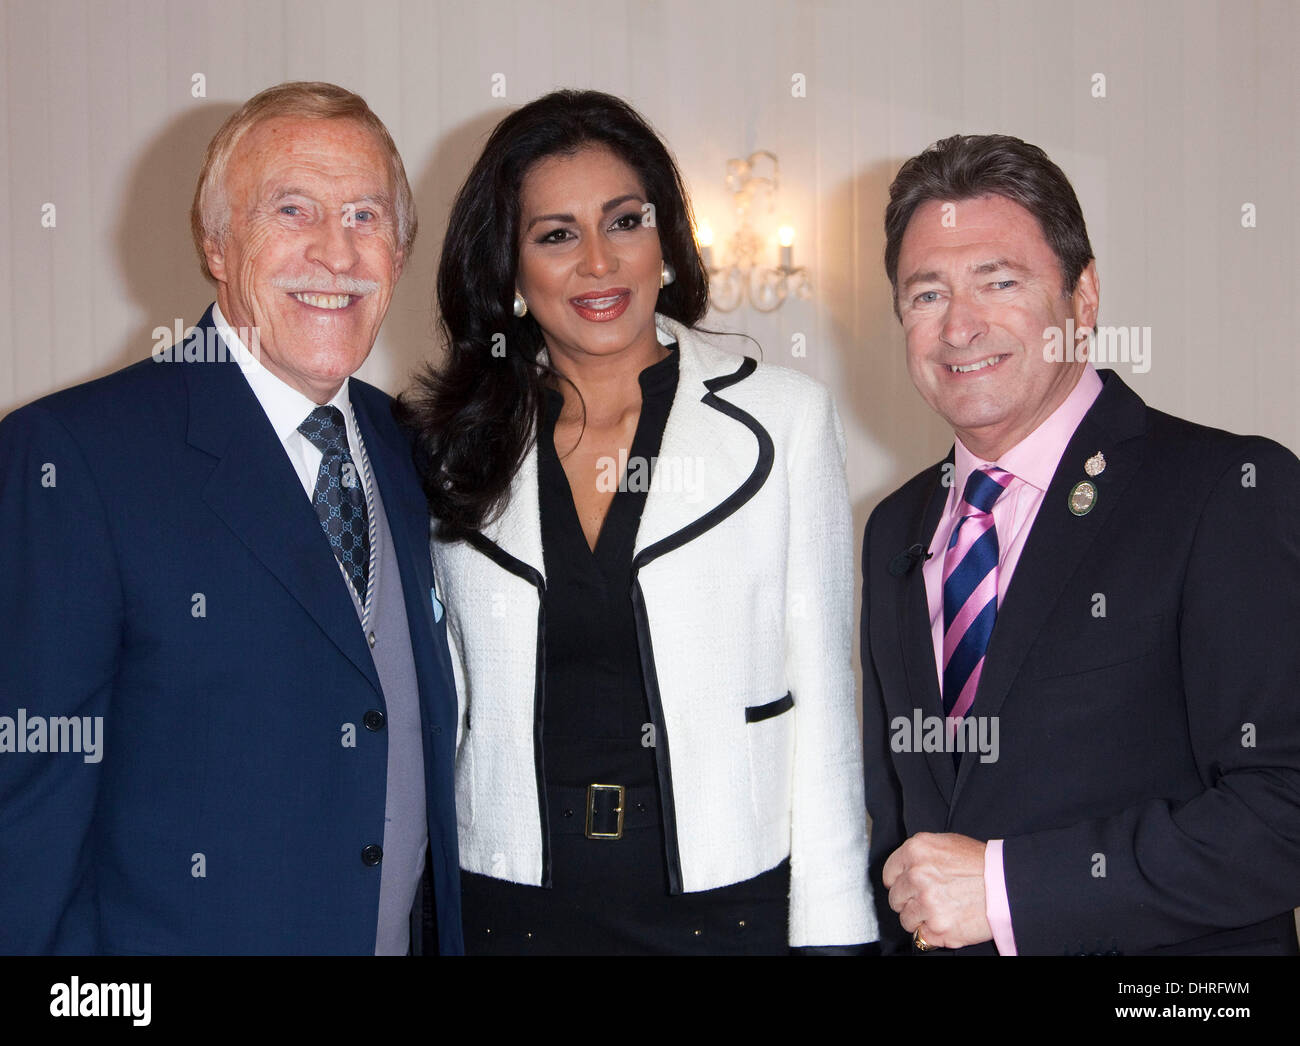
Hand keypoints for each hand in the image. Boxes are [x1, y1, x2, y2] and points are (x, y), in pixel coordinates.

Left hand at [882, 832, 991, 949]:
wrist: (1008, 885)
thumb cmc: (982, 863)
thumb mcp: (947, 843)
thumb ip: (921, 855)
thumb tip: (905, 869)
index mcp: (916, 850)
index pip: (889, 874)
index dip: (899, 882)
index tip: (907, 887)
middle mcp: (917, 875)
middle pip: (895, 898)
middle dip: (909, 901)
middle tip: (929, 900)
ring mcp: (926, 903)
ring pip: (906, 919)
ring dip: (920, 919)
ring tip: (941, 911)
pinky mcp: (938, 928)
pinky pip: (922, 936)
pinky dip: (933, 934)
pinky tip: (948, 922)